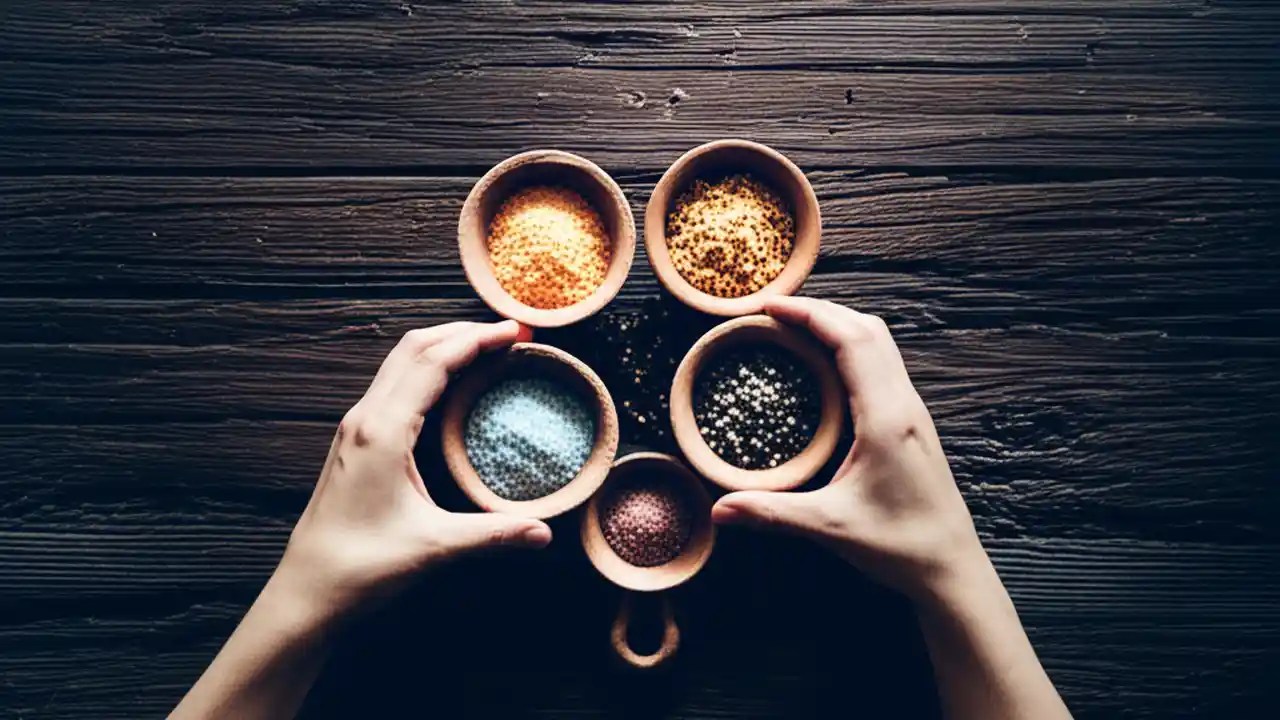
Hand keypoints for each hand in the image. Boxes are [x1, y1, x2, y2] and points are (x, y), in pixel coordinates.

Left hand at [274, 320, 552, 622]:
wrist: (307, 591)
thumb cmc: (362, 566)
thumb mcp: (434, 548)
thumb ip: (493, 534)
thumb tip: (545, 533)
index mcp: (382, 431)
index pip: (434, 362)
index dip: (477, 340)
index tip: (517, 332)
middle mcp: (364, 419)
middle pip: (414, 348)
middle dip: (462, 332)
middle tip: (509, 333)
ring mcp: (355, 429)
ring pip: (399, 363)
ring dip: (442, 346)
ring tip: (485, 348)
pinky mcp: (354, 442)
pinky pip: (393, 386)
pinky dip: (426, 370)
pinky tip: (449, 386)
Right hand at [712, 297, 983, 600]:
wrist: (951, 569)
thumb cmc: (899, 545)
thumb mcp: (830, 527)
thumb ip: (772, 514)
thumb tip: (718, 510)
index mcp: (886, 416)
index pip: (851, 340)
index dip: (811, 314)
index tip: (769, 307)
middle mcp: (904, 404)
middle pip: (868, 329)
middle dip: (821, 311)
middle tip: (774, 313)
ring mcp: (912, 412)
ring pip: (880, 344)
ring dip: (839, 325)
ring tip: (795, 329)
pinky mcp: (912, 425)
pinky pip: (882, 365)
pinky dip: (851, 348)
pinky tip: (825, 368)